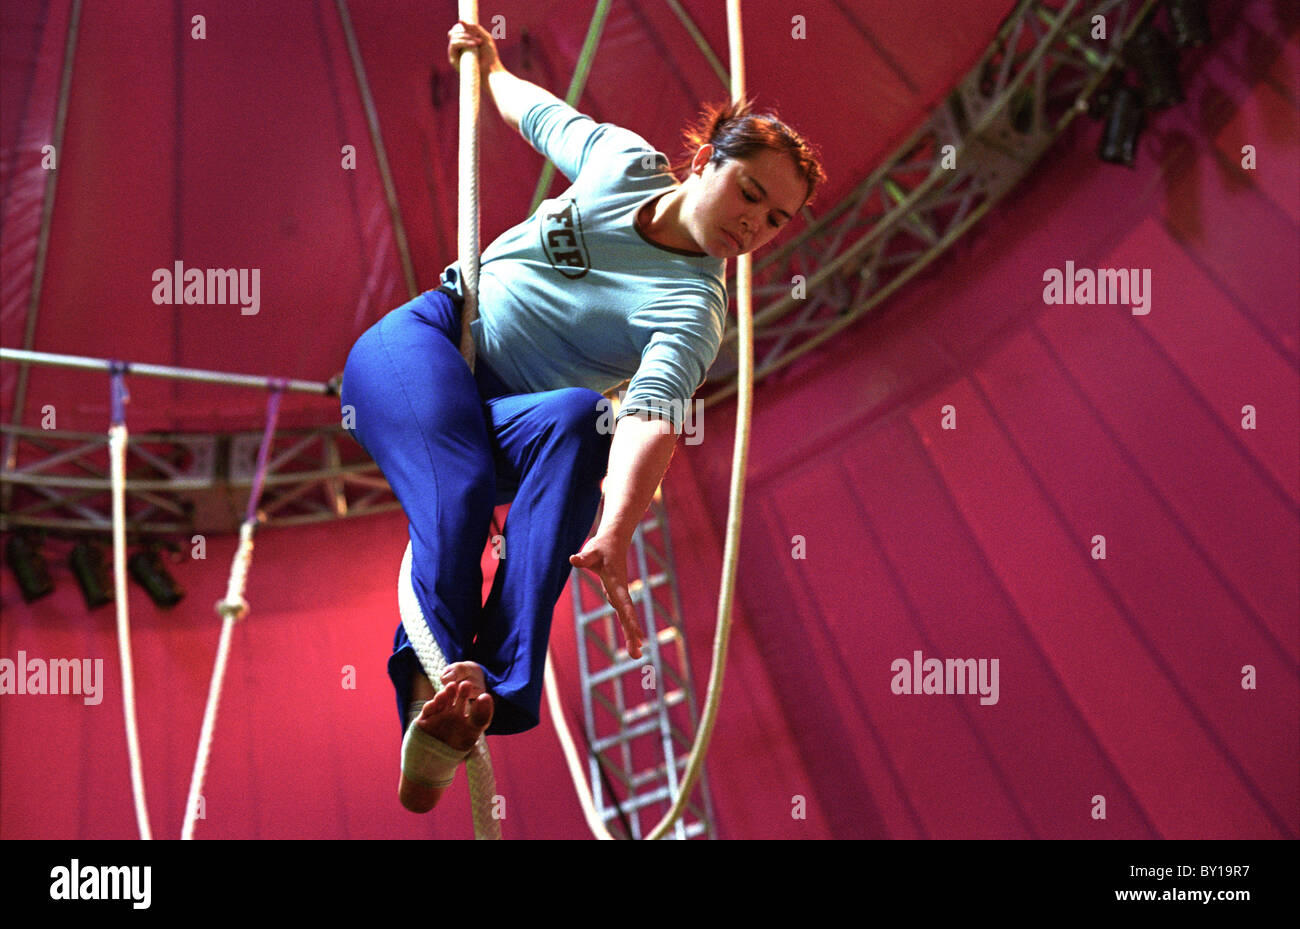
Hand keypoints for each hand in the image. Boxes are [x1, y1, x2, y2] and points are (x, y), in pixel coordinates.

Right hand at [447, 20, 499, 76]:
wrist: (491, 72)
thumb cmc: (490, 56)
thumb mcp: (485, 38)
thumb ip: (474, 28)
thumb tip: (460, 20)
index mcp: (464, 42)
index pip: (456, 30)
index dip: (462, 27)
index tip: (475, 32)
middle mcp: (458, 48)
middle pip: (454, 32)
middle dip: (466, 32)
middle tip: (479, 40)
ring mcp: (455, 53)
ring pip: (453, 37)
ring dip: (465, 37)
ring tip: (478, 43)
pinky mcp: (453, 60)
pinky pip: (453, 45)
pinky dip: (463, 42)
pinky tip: (474, 45)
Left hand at [569, 534, 644, 658]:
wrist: (614, 542)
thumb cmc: (600, 546)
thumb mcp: (591, 551)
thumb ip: (584, 557)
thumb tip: (573, 559)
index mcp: (616, 582)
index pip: (623, 602)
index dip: (629, 618)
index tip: (637, 633)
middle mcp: (620, 591)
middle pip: (628, 615)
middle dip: (632, 634)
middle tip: (636, 654)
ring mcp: (620, 595)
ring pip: (627, 618)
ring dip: (632, 636)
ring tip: (636, 655)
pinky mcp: (617, 596)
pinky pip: (624, 615)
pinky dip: (629, 629)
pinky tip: (635, 641)